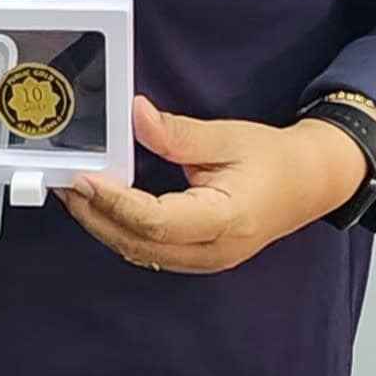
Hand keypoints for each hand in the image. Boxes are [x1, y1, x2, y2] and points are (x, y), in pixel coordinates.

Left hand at [58, 95, 368, 273]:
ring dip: (103, 225)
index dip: (112, 201)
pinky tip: (102, 206)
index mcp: (225, 221)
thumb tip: (135, 115)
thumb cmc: (275, 160)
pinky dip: (121, 230)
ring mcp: (206, 260)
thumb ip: (178, 133)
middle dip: (95, 215)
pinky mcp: (199, 257)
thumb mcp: (228, 137)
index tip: (82, 177)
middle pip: (139, 243)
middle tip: (64, 183)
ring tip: (74, 193)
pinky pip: (150, 251)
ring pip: (140, 252)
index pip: (154, 220)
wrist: (311, 183)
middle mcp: (214, 251)